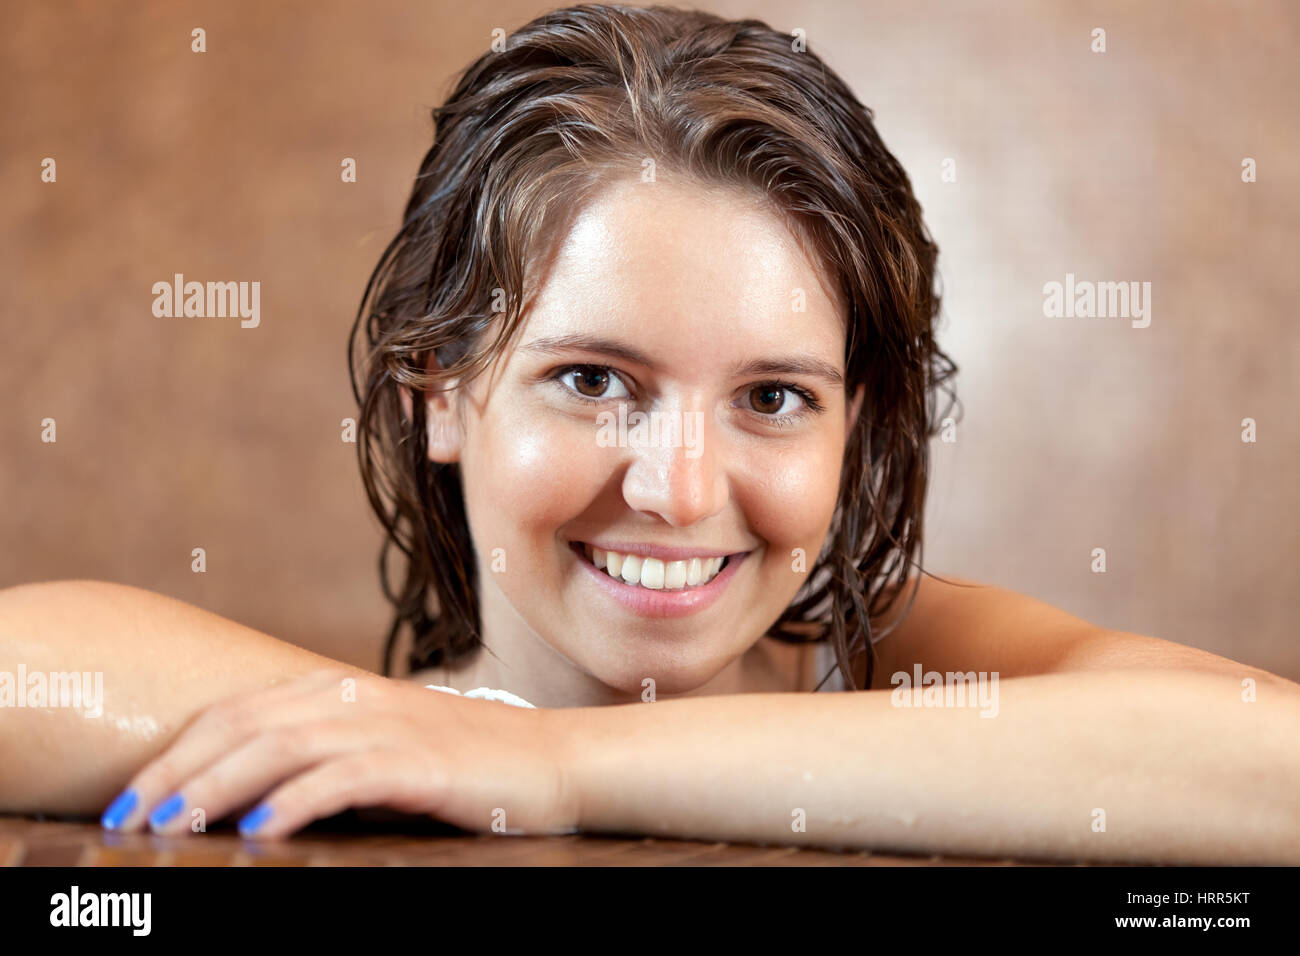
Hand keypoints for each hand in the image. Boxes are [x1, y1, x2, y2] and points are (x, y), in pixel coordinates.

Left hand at [98, 668, 579, 838]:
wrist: (555, 762)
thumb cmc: (467, 767)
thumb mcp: (386, 749)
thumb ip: (326, 754)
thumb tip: (251, 794)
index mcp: (341, 692)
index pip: (238, 712)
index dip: (177, 751)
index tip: (131, 799)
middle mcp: (358, 700)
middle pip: (245, 726)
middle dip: (178, 773)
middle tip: (129, 822)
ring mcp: (391, 727)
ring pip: (282, 747)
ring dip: (218, 788)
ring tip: (173, 830)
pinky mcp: (424, 763)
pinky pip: (346, 777)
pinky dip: (295, 801)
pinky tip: (261, 833)